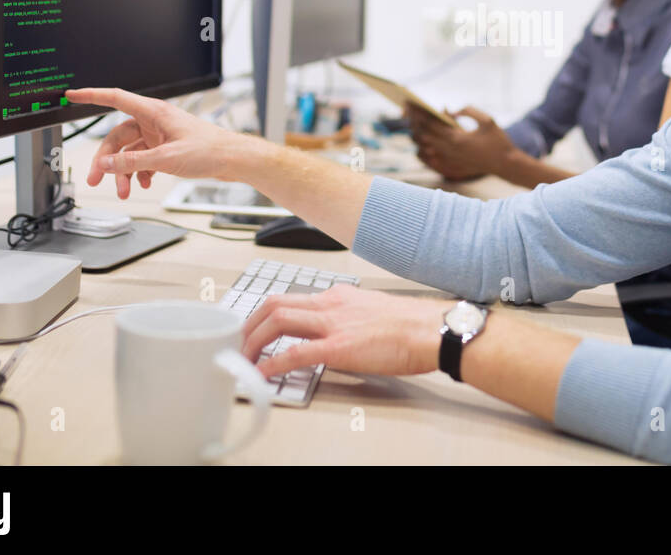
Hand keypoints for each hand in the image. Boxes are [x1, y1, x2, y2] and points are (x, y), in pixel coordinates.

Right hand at [65, 87, 254, 197]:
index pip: (115, 98)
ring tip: (125, 191)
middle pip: (118, 137)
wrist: (233, 160)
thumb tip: (106, 165)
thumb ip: (133, 162)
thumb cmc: (209, 150)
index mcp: (154, 113)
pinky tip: (145, 183)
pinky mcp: (167, 148)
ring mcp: (161, 135)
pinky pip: (144, 159)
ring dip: (125, 172)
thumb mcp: (166, 158)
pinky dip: (141, 172)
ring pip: (131, 152)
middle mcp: (155, 121)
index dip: (92, 95)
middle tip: (96, 180)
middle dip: (107, 160)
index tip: (72, 94)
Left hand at [241, 284, 450, 376]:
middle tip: (239, 343)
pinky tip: (262, 374)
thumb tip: (335, 334)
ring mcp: (333, 324)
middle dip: (249, 324)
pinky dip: (272, 363)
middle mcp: (331, 304)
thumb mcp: (372, 312)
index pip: (291, 298)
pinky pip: (294, 353)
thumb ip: (348, 318)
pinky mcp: (338, 347)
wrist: (432, 329)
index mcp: (339, 296)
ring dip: (253, 340)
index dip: (266, 315)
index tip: (255, 329)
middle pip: (274, 304)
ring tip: (244, 358)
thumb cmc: (412, 325)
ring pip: (277, 320)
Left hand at [405, 104, 516, 180]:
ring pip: (425, 145)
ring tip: (412, 122)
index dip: (419, 113)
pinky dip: (423, 147)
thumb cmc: (498, 141)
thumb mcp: (487, 120)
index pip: (431, 124)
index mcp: (457, 138)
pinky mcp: (452, 164)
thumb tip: (453, 111)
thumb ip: (469, 111)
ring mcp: (449, 159)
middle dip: (414, 121)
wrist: (505, 164)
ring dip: (417, 133)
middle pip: (424, 134)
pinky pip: (431, 156)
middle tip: (406, 110)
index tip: (410, 103)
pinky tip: (421, 140)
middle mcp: (449, 150)